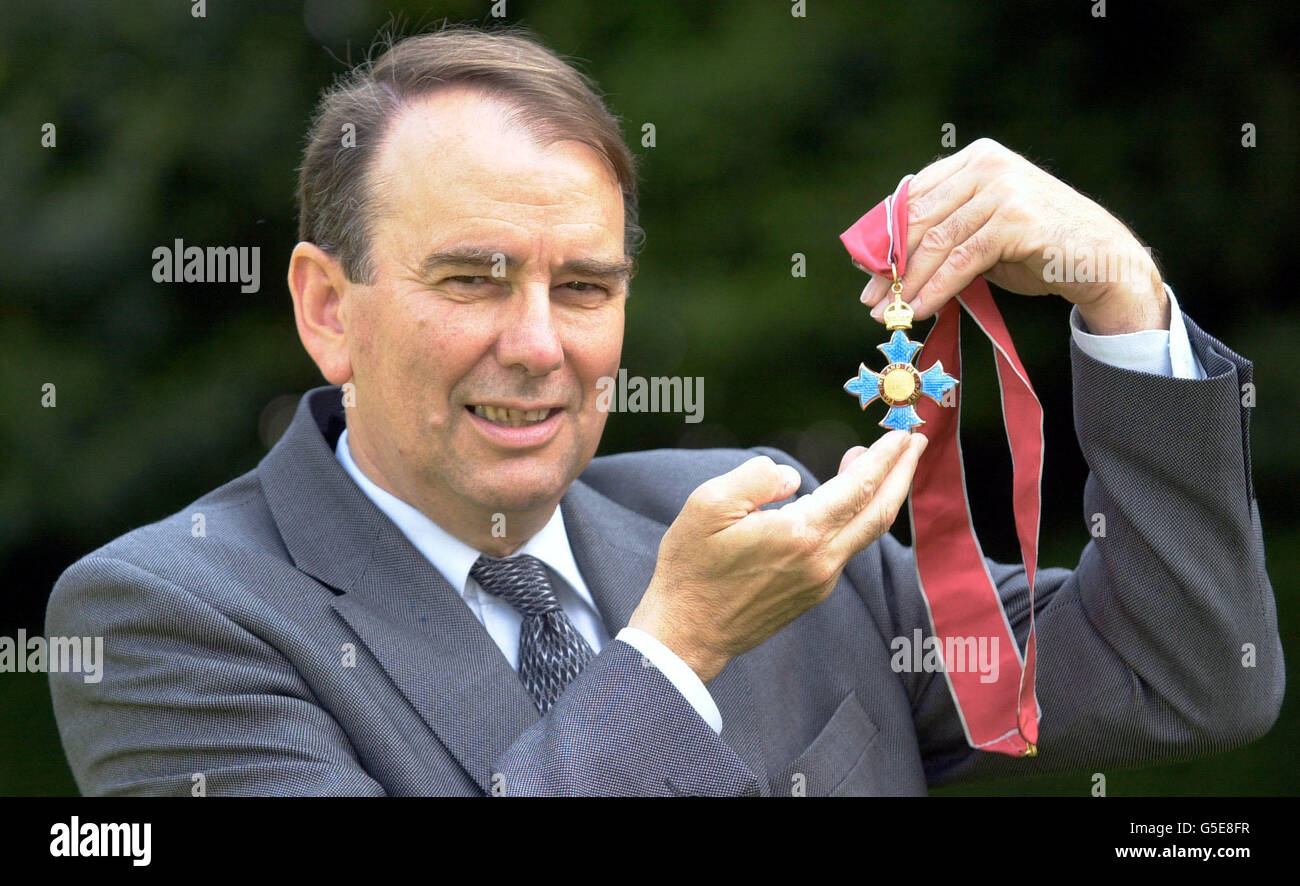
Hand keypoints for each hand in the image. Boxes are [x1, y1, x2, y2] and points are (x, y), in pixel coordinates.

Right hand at [628, 430, 927, 682]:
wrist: (687, 634)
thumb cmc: (691, 568)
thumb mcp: (708, 506)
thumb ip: (756, 479)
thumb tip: (793, 478)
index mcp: (799, 534)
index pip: (857, 488)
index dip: (883, 458)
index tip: (902, 434)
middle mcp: (821, 560)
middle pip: (878, 512)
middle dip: (902, 474)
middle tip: (916, 442)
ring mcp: (820, 580)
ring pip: (864, 532)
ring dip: (880, 495)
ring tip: (881, 463)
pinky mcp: (811, 592)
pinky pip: (844, 547)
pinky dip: (855, 517)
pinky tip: (842, 502)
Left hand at [860, 138, 1169, 334]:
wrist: (1100, 260)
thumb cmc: (1037, 249)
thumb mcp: (983, 232)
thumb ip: (943, 233)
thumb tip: (882, 264)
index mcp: (976, 158)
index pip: (914, 195)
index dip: (885, 237)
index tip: (865, 272)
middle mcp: (988, 164)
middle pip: (921, 218)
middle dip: (891, 265)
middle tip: (871, 300)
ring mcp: (1004, 188)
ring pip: (938, 241)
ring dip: (909, 283)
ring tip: (890, 313)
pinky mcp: (1016, 219)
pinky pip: (962, 259)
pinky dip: (936, 288)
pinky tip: (919, 310)